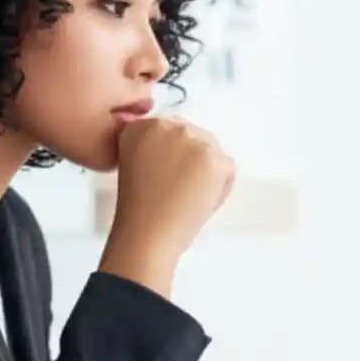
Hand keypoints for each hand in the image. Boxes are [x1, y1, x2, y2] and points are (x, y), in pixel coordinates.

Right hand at [98, 117, 235, 297]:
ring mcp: (194, 141)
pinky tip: (200, 201)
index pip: (171, 129)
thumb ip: (151, 148)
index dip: (173, 155)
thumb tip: (175, 149)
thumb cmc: (138, 210)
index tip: (167, 174)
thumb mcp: (132, 165)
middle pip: (195, 137)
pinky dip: (220, 187)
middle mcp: (169, 126)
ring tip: (188, 196)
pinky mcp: (215, 160)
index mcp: (143, 126)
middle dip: (192, 161)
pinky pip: (227, 169)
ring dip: (206, 173)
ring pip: (212, 152)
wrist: (146, 234)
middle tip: (181, 188)